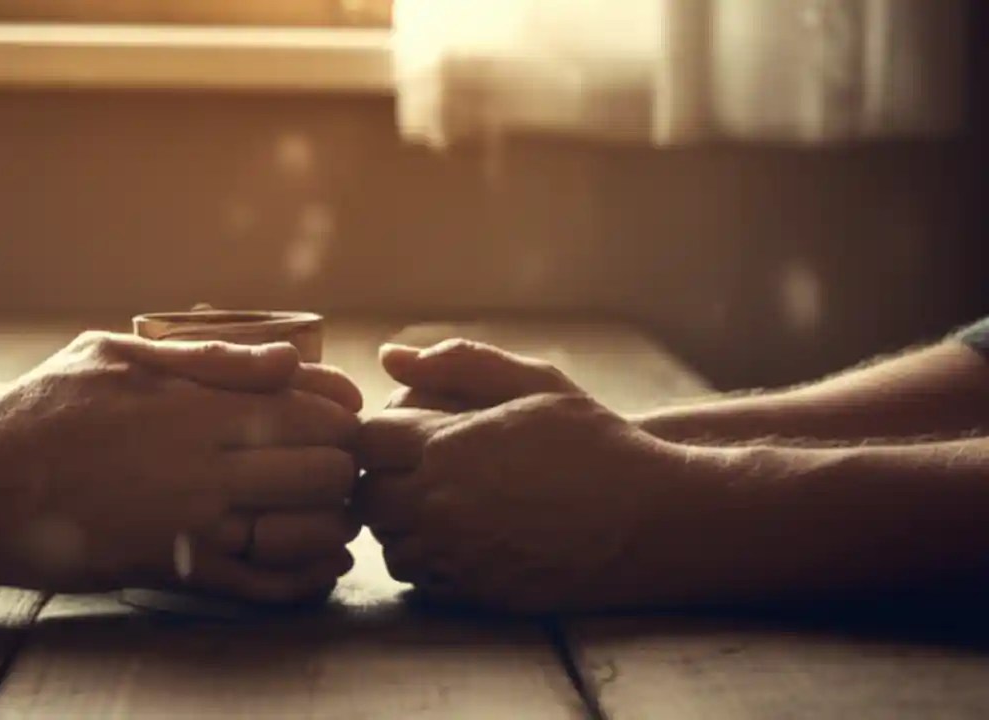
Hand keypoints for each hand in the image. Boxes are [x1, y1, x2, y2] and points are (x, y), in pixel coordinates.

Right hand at [0, 331, 361, 603]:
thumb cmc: (44, 411)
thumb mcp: (116, 354)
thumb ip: (208, 357)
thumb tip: (288, 358)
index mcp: (196, 407)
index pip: (312, 409)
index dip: (342, 412)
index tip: (341, 413)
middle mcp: (206, 468)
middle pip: (324, 469)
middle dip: (344, 463)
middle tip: (337, 459)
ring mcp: (195, 526)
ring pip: (306, 529)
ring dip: (333, 518)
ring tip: (331, 506)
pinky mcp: (179, 573)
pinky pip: (266, 585)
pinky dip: (308, 576)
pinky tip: (325, 562)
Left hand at [357, 340, 690, 612]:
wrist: (651, 520)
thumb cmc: (596, 443)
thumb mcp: (535, 383)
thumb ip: (459, 362)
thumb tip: (390, 356)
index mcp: (448, 447)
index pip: (367, 440)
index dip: (381, 434)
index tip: (404, 433)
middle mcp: (439, 505)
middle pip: (366, 496)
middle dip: (381, 480)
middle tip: (411, 470)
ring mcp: (454, 555)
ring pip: (387, 543)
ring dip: (400, 523)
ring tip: (434, 504)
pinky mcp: (474, 592)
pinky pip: (419, 578)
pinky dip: (425, 557)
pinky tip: (457, 537)